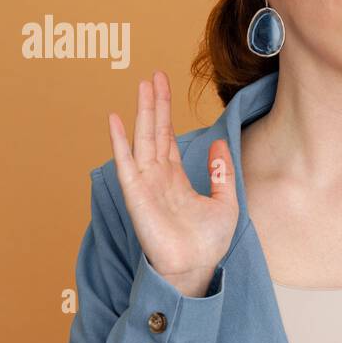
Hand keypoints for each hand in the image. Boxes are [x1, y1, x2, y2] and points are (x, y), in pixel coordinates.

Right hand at [106, 71, 237, 297]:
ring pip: (143, 140)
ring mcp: (146, 184)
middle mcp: (158, 177)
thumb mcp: (226, 202)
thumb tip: (221, 143)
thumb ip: (221, 172)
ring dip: (142, 112)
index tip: (163, 85)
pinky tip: (116, 120)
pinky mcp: (137, 195)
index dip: (166, 111)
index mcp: (175, 178)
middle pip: (154, 131)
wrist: (196, 267)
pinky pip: (126, 163)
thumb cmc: (207, 243)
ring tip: (143, 85)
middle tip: (153, 75)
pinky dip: (120, 142)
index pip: (168, 136)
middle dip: (154, 103)